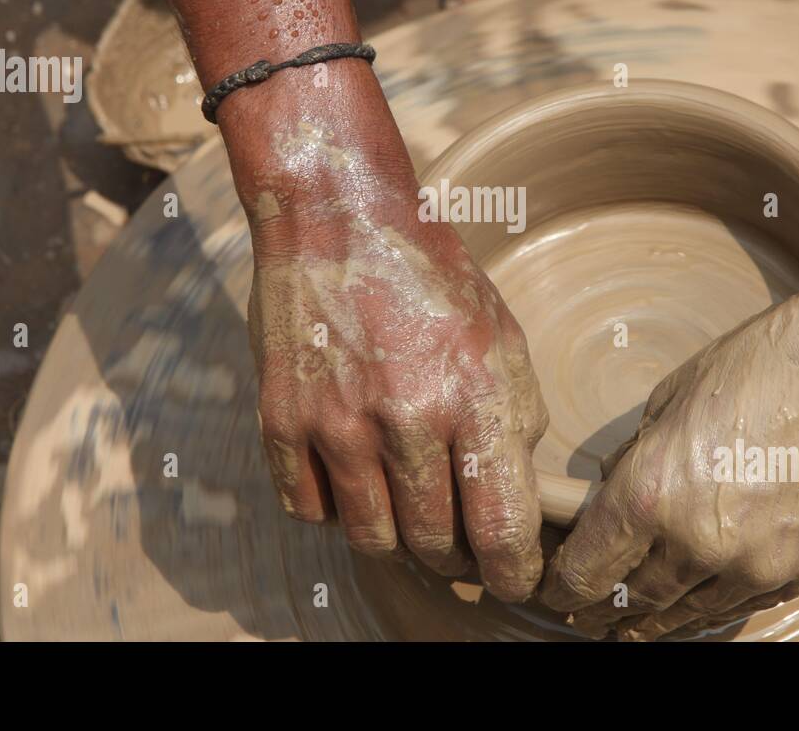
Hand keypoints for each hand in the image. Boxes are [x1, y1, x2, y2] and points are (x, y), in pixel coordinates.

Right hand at [247, 135, 549, 600]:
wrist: (337, 218)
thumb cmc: (430, 276)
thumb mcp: (502, 334)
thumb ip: (514, 418)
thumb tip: (513, 495)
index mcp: (476, 394)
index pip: (501, 528)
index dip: (513, 573)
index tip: (514, 580)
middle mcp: (407, 418)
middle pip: (434, 545)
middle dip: (456, 556)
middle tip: (461, 541)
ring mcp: (338, 423)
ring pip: (373, 539)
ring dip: (398, 539)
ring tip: (409, 509)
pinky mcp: (284, 421)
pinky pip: (310, 510)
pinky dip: (336, 508)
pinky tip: (353, 474)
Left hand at [539, 289, 798, 638]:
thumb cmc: (763, 366)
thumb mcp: (673, 398)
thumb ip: (640, 456)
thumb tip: (618, 489)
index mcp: (652, 493)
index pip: (589, 566)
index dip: (565, 586)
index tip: (557, 593)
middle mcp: (699, 542)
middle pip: (638, 598)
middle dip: (607, 610)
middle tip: (591, 617)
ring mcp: (758, 565)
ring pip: (694, 611)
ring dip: (661, 621)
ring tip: (640, 628)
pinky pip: (750, 602)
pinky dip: (720, 605)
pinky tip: (705, 607)